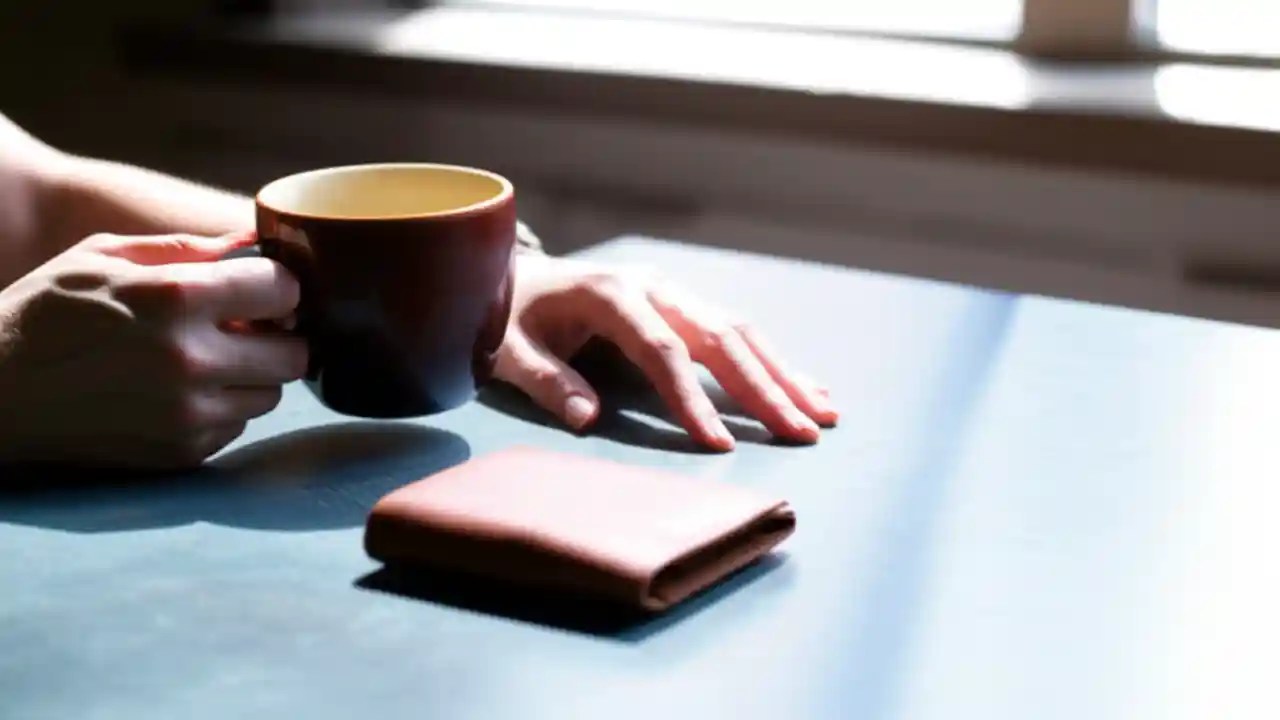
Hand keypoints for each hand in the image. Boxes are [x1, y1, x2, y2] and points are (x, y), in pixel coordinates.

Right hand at [0, 230, 307, 468]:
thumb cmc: (47, 311)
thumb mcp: (106, 255)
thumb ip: (190, 248)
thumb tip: (254, 241)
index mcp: (176, 299)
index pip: (283, 290)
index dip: (276, 286)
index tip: (260, 288)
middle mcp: (191, 360)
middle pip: (294, 353)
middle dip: (276, 336)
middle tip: (244, 328)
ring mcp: (189, 414)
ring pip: (270, 395)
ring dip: (250, 376)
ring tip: (204, 359)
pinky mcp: (182, 452)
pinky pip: (236, 426)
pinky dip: (221, 408)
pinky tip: (178, 391)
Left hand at [494, 252, 836, 450]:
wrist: (511, 273)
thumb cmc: (508, 318)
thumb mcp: (510, 351)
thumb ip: (546, 382)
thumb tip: (587, 419)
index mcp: (611, 294)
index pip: (662, 351)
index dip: (691, 399)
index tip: (719, 444)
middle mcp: (653, 286)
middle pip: (719, 337)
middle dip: (764, 387)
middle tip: (803, 432)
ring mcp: (673, 290)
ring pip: (740, 330)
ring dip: (783, 373)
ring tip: (824, 413)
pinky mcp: (683, 301)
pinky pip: (735, 330)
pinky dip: (772, 361)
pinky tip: (806, 386)